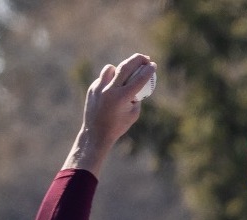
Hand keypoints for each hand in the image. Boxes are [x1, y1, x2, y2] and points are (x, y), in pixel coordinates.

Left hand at [65, 53, 155, 174]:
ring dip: (120, 70)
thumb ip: (136, 96)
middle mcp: (110, 90)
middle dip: (137, 59)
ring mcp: (99, 88)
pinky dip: (110, 82)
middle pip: (125, 67)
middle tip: (145, 58)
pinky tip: (112, 92)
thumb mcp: (133, 113)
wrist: (96, 134)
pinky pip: (104, 79)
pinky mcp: (92, 89)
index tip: (153, 65)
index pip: (139, 79)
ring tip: (124, 78)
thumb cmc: (118, 125)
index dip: (148, 70)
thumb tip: (138, 81)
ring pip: (111, 69)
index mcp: (122, 98)